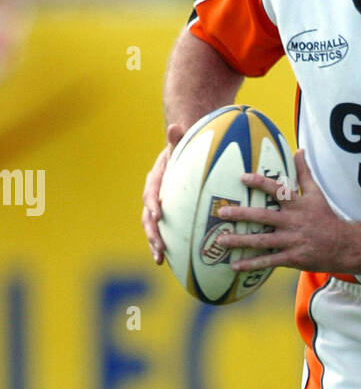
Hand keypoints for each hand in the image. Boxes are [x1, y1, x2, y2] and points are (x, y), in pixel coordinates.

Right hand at [142, 122, 183, 263]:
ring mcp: (157, 207)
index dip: (153, 202)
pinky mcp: (165, 216)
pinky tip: (169, 262)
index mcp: (155, 179)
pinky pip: (162, 231)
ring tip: (159, 259)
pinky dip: (163, 245)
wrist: (179, 155)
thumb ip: (177, 138)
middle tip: (159, 246)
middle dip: (152, 232)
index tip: (158, 213)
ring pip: (152, 227)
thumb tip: (175, 126)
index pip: (151, 191)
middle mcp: (152, 195)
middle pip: (148, 216)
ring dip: (154, 244)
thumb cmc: (184, 148)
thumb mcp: (181, 142)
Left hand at [215, 150, 352, 272]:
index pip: (277, 190)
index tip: (242, 178)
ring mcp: (292, 241)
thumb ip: (305, 173)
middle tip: (222, 212)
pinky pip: (269, 261)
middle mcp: (293, 222)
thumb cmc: (326, 217)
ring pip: (262, 241)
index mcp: (297, 205)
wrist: (344, 245)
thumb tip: (299, 150)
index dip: (260, 183)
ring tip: (221, 240)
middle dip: (242, 214)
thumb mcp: (317, 193)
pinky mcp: (292, 258)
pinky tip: (235, 265)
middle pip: (263, 217)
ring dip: (241, 241)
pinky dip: (252, 264)